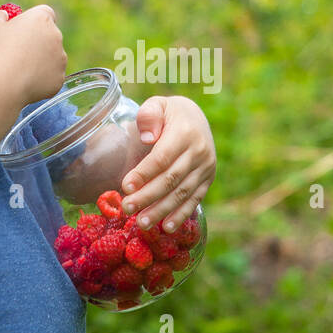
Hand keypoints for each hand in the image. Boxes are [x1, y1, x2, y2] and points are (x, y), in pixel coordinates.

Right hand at [0, 4, 66, 106]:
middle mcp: (56, 36)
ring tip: (20, 68)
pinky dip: (42, 78)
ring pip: (52, 56)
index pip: (45, 13)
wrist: (1, 84)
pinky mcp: (60, 78)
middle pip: (49, 35)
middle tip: (17, 51)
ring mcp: (60, 59)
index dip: (33, 20)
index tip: (20, 30)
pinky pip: (52, 76)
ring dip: (41, 59)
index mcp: (42, 19)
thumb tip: (3, 15)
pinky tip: (25, 81)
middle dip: (38, 41)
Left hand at [119, 96, 216, 233]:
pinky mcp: (207, 180)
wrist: (197, 118)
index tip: (125, 187)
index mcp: (185, 133)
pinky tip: (166, 228)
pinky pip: (194, 200)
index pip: (162, 157)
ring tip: (142, 223)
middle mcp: (199, 152)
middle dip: (148, 196)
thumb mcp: (158, 104)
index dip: (144, 174)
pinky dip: (181, 215)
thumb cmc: (169, 113)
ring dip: (161, 210)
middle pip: (171, 179)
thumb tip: (147, 137)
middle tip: (127, 209)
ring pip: (182, 193)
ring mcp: (206, 168)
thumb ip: (149, 115)